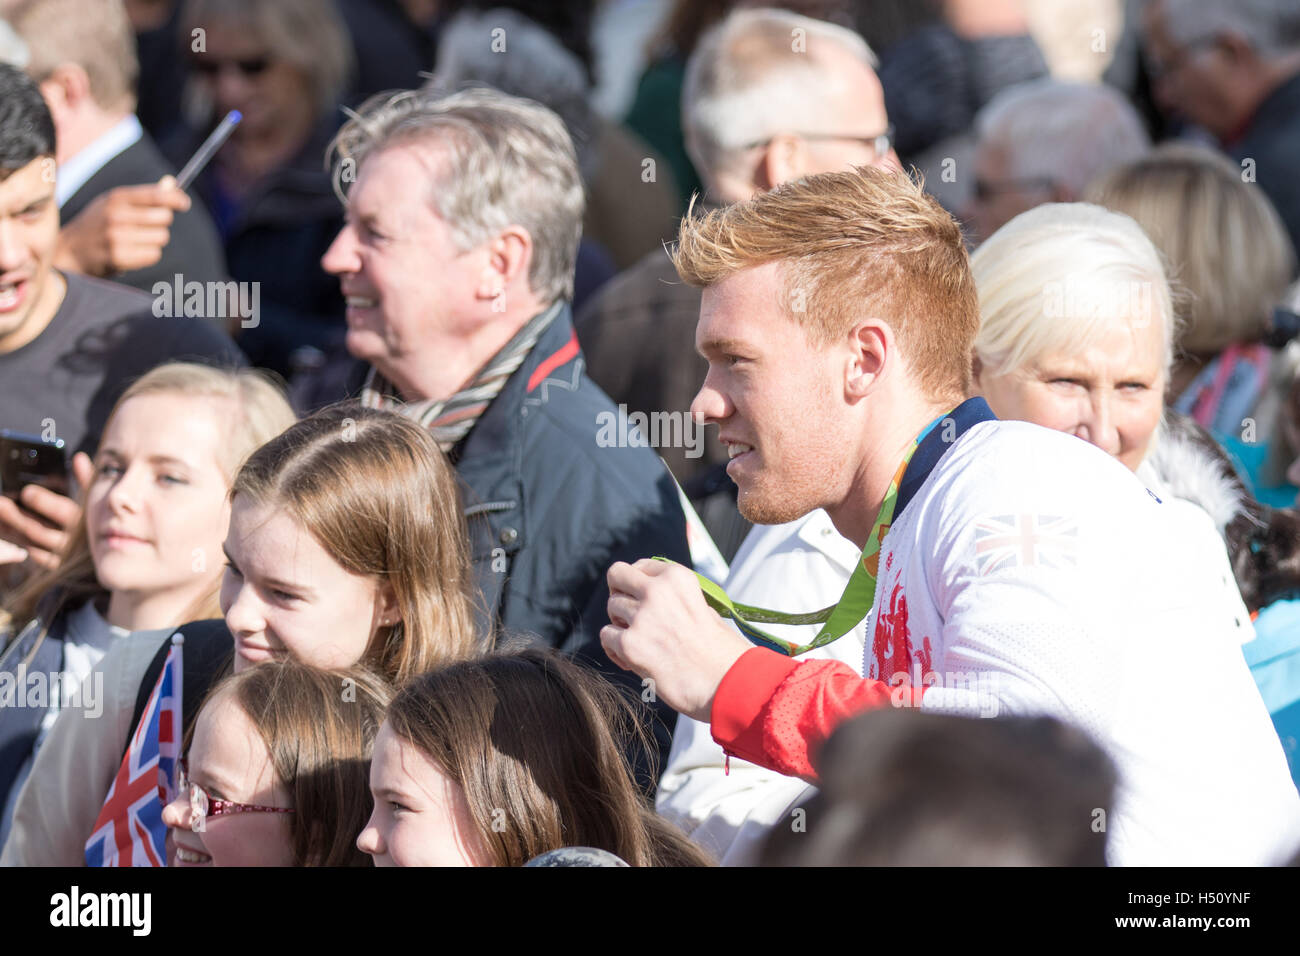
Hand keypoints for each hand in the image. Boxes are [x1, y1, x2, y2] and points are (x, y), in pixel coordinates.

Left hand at [0, 452, 93, 570]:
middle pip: (39, 529)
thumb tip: (79, 458)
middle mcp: (74, 541)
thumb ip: (88, 480)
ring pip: (31, 543)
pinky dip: (18, 543)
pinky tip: (7, 532)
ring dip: (12, 529)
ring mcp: (64, 555)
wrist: (118, 555)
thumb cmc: (104, 522)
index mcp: (85, 522)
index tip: (26, 491)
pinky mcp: (57, 565)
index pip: (62, 511)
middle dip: (17, 516)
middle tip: (0, 503)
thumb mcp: (99, 500)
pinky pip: (34, 556)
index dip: (43, 501)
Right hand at [55, 176, 190, 276]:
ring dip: (154, 241)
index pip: (156, 195)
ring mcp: (117, 237)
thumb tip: (172, 184)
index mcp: (116, 198)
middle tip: (147, 227)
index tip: (184, 203)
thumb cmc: (98, 224)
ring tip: (135, 241)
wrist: (69, 251)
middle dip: (161, 223)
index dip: (176, 199)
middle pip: (164, 218)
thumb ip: (143, 195)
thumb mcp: (113, 203)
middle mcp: (116, 215)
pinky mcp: (119, 258)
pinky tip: (132, 253)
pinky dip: (148, 255)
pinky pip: (153, 255)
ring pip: (161, 238)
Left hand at [601, 558, 752, 722]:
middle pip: (616, 576)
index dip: (636, 583)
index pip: (640, 566)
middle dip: (620, 593)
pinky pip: (606, 636)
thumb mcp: (704, 608)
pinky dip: (615, 650)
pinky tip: (632, 661)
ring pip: (611, 608)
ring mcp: (642, 617)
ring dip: (621, 624)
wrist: (727, 683)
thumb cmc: (720, 651)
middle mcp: (657, 591)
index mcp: (677, 578)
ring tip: (640, 643)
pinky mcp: (630, 644)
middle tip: (630, 615)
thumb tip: (648, 595)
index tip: (640, 598)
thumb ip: (675, 597)